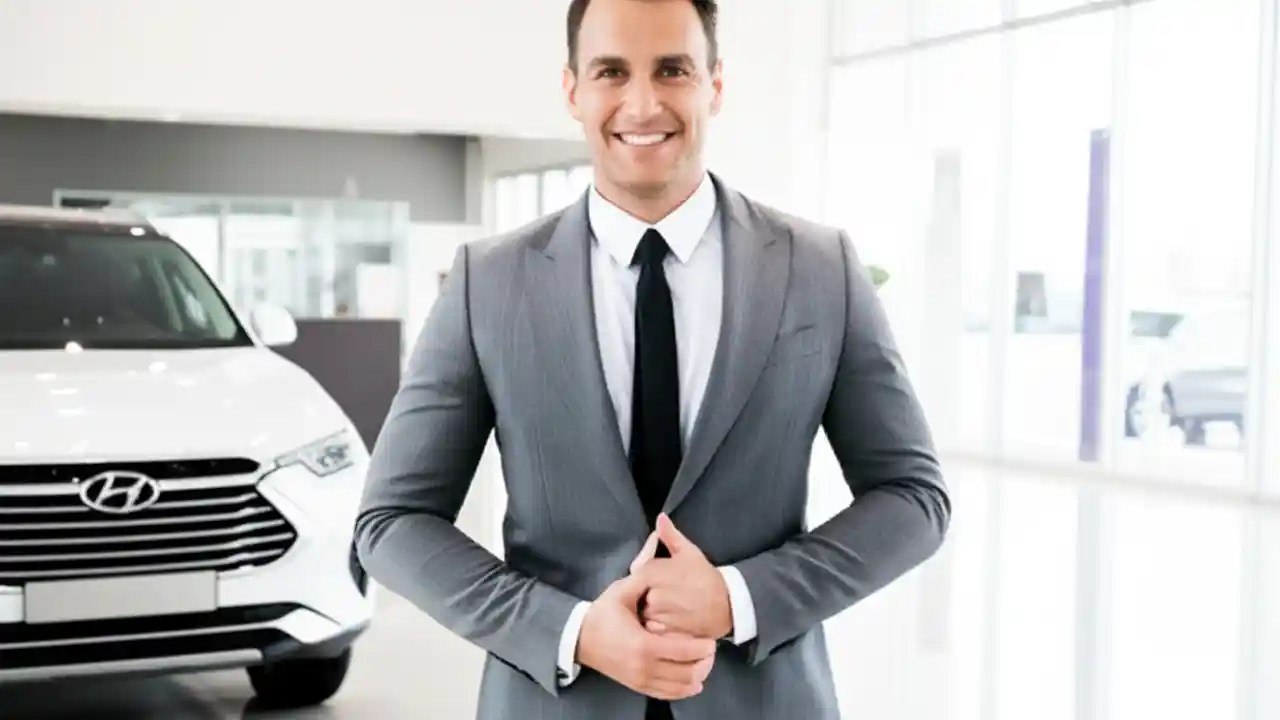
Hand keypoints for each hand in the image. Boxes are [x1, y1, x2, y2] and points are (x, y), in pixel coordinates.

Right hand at [576, 573, 716, 700]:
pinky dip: (684, 690)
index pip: (684, 652)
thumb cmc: (602, 614)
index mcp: (643, 644)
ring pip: (680, 687)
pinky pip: (668, 695)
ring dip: (697, 676)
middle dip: (704, 663)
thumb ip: (642, 574)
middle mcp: (644, 667)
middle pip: (687, 673)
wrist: (580, 640)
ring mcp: (641, 680)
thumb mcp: (620, 592)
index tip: (711, 640)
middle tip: (711, 650)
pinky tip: (693, 679)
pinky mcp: (638, 686)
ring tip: (703, 662)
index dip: (702, 648)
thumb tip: (656, 540)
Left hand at [632, 514, 732, 640]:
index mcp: (656, 573)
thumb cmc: (706, 577)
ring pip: (642, 614)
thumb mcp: (690, 553)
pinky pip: (651, 631)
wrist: (728, 606)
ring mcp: (659, 617)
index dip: (646, 578)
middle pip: (637, 596)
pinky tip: (668, 622)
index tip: (659, 581)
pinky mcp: (665, 635)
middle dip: (646, 595)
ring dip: (649, 612)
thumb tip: (660, 517)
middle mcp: (655, 595)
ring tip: (666, 609)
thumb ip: (671, 536)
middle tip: (663, 595)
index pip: (637, 575)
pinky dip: (656, 628)